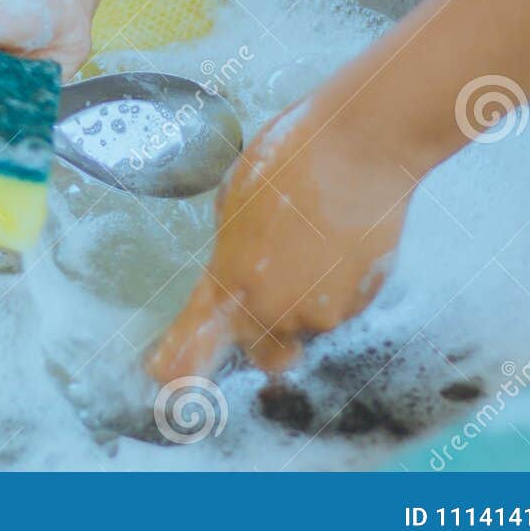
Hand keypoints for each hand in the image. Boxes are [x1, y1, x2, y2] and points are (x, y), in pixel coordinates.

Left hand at [147, 97, 416, 379]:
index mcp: (230, 281)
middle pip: (264, 354)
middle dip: (264, 334)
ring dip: (306, 300)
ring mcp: (322, 311)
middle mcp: (274, 309)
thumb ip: (230, 252)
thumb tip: (235, 271)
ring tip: (315, 239)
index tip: (167, 384)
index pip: (193, 348)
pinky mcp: (363, 301)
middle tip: (275, 285)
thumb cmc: (292, 158)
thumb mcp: (235, 201)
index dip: (179, 371)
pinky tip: (341, 239)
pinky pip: (341, 307)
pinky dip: (338, 286)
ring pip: (306, 327)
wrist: (361, 147)